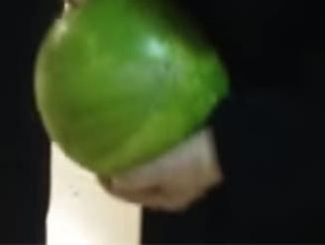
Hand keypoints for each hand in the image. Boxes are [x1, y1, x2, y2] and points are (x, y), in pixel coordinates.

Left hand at [106, 129, 222, 211]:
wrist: (233, 141)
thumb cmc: (193, 158)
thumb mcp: (159, 171)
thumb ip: (133, 177)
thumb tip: (111, 180)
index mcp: (166, 199)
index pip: (126, 194)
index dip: (105, 179)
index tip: (91, 158)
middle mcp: (176, 189)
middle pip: (139, 178)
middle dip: (122, 164)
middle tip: (106, 141)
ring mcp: (187, 170)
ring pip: (153, 163)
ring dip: (138, 152)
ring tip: (125, 131)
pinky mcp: (197, 150)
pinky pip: (166, 149)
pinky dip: (154, 140)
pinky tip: (151, 125)